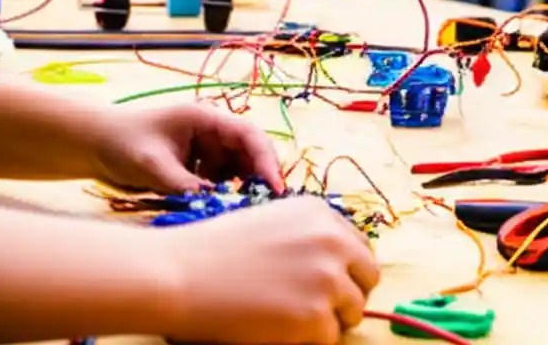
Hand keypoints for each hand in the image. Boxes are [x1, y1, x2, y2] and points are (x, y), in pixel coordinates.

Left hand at [91, 103, 282, 193]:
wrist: (94, 146)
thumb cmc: (121, 143)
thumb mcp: (152, 165)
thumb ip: (184, 184)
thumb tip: (216, 204)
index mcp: (206, 118)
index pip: (249, 135)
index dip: (266, 160)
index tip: (274, 187)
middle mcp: (213, 133)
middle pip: (251, 153)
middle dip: (261, 177)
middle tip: (266, 206)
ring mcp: (208, 151)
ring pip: (239, 170)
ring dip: (244, 189)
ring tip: (244, 212)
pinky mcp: (200, 168)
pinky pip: (222, 183)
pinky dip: (226, 196)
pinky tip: (222, 211)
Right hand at [161, 197, 379, 342]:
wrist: (179, 274)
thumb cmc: (213, 251)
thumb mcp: (271, 223)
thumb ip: (309, 238)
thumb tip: (338, 266)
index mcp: (322, 214)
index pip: (359, 247)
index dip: (345, 270)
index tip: (328, 283)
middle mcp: (333, 242)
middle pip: (368, 278)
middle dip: (348, 295)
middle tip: (316, 309)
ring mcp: (327, 279)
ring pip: (353, 311)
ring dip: (328, 320)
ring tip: (290, 319)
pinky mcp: (315, 316)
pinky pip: (330, 338)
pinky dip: (308, 341)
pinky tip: (278, 330)